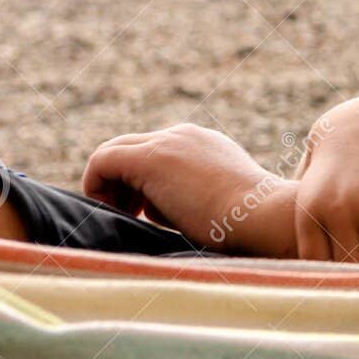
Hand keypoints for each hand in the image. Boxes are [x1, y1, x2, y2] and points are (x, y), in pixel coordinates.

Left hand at [82, 123, 294, 253]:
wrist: (262, 215)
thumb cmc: (249, 223)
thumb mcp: (221, 201)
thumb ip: (191, 197)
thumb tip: (156, 211)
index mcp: (205, 144)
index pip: (157, 152)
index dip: (143, 184)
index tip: (149, 213)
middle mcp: (184, 135)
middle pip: (131, 148)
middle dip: (123, 183)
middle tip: (133, 215)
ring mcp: (168, 142)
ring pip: (114, 152)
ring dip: (110, 186)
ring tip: (126, 217)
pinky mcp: (151, 158)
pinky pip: (102, 160)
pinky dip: (95, 185)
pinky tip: (114, 212)